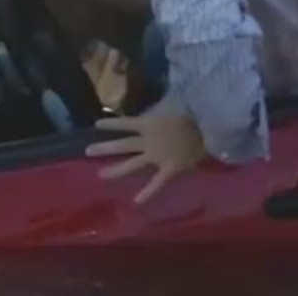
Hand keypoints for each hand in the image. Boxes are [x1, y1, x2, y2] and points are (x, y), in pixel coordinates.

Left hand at [85, 111, 206, 203]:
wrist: (210, 127)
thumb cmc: (195, 112)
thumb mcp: (177, 103)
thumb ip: (165, 103)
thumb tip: (159, 95)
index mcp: (150, 123)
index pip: (126, 122)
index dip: (112, 124)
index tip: (96, 125)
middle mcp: (149, 140)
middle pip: (123, 144)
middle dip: (105, 148)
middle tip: (87, 151)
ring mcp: (158, 156)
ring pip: (133, 164)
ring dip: (117, 170)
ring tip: (101, 175)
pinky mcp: (169, 168)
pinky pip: (157, 182)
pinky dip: (148, 192)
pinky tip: (137, 202)